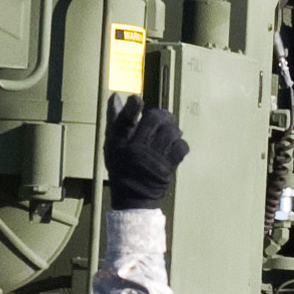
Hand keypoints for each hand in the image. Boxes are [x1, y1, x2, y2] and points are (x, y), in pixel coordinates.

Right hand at [104, 95, 187, 210]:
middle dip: (161, 115)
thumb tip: (115, 96)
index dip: (132, 107)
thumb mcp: (112, 144)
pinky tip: (174, 147)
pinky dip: (180, 145)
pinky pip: (181, 148)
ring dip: (172, 130)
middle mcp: (136, 149)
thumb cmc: (121, 166)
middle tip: (163, 118)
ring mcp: (153, 159)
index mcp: (120, 142)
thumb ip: (115, 120)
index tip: (136, 100)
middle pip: (154, 120)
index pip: (124, 120)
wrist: (132, 197)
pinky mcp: (167, 168)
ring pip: (171, 132)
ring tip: (169, 134)